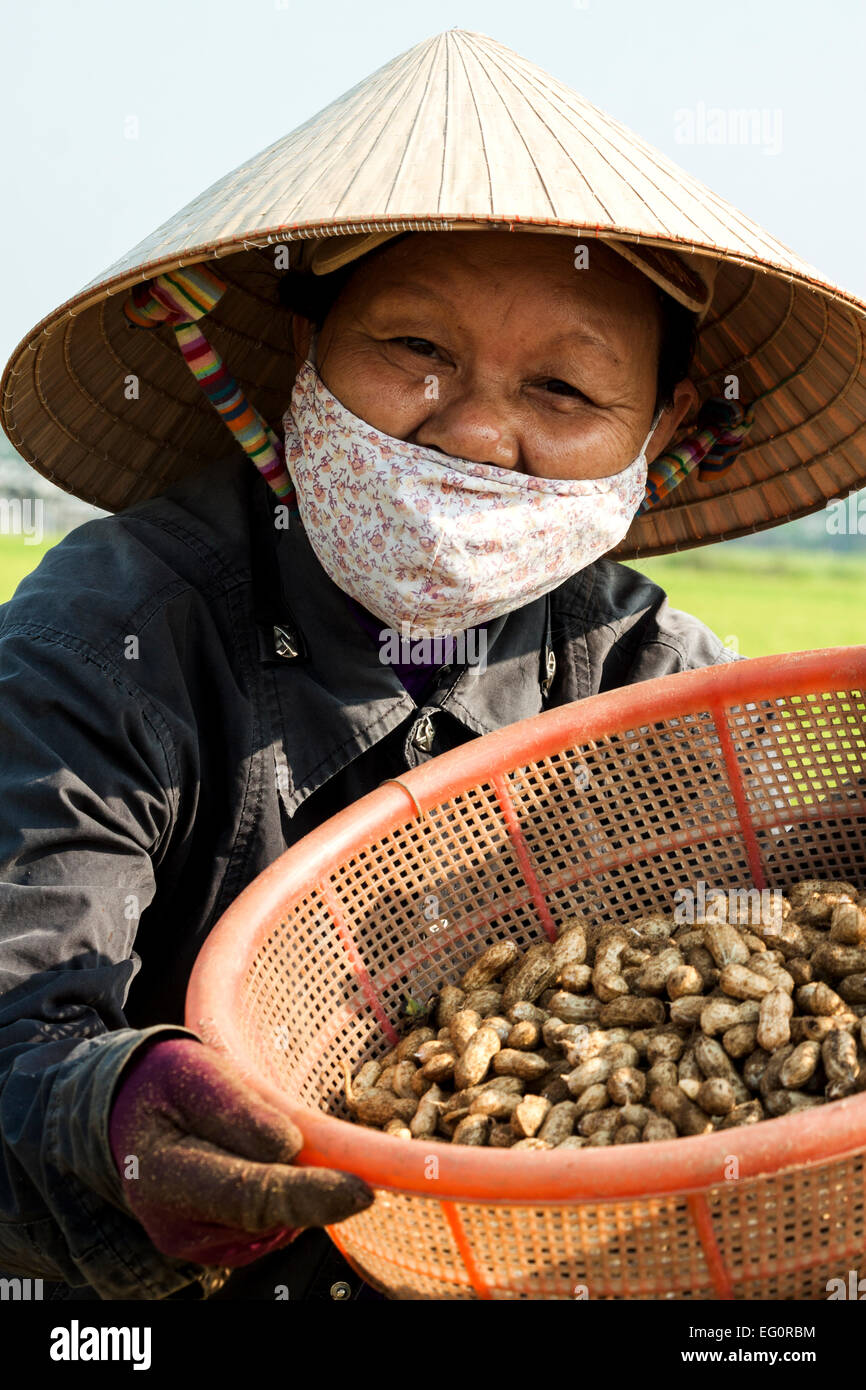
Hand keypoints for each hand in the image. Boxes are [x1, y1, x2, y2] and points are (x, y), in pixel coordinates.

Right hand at [109, 1038, 372, 1266]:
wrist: (140, 1115)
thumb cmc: (170, 1087)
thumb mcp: (198, 1074)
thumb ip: (240, 1109)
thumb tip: (289, 1145)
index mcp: (165, 1175)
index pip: (248, 1194)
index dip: (309, 1194)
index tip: (360, 1189)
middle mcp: (178, 1226)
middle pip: (270, 1215)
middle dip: (314, 1187)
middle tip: (345, 1160)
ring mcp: (199, 1245)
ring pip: (278, 1221)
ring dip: (296, 1185)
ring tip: (267, 1139)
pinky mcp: (221, 1250)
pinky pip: (273, 1226)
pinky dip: (286, 1196)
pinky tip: (267, 1165)